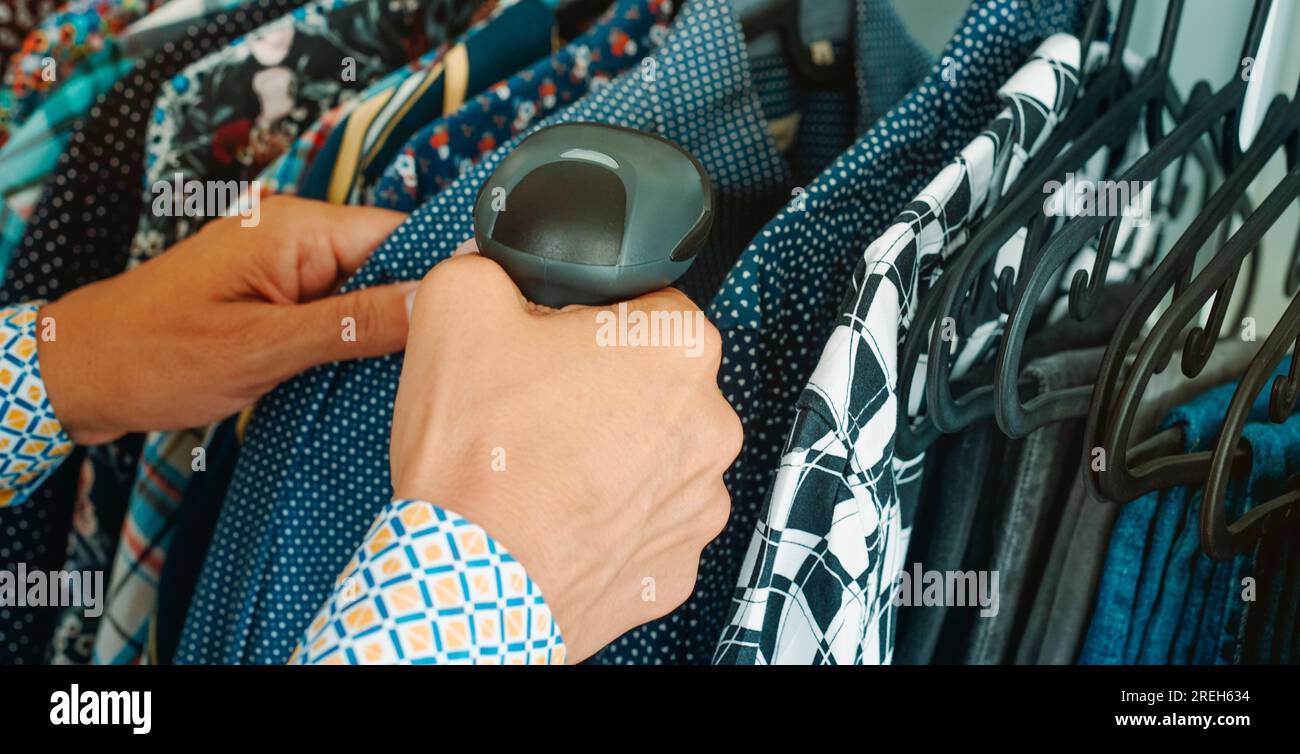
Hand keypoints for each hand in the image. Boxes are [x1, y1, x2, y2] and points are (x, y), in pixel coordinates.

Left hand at [37, 196, 414, 443]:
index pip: (402, 239)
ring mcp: (286, 265)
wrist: (80, 372)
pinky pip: (338, 309)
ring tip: (409, 379)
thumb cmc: (155, 355)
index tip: (478, 327)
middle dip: (417, 314)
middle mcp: (296, 236)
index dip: (443, 281)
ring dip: (385, 334)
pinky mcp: (277, 295)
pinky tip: (364, 377)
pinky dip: (354, 341)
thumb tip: (436, 303)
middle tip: (443, 370)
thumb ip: (353, 324)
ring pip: (368, 292)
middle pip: (391, 266)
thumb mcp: (263, 348)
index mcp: (296, 229)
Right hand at [390, 244, 739, 661]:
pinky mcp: (679, 567)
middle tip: (538, 406)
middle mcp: (713, 425)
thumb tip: (499, 269)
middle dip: (603, 386)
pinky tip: (559, 517)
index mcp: (679, 346)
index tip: (552, 343)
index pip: (646, 303)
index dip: (588, 318)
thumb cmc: (478, 455)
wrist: (469, 581)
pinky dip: (609, 519)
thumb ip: (490, 266)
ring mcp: (701, 504)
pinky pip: (646, 523)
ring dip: (611, 454)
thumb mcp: (457, 308)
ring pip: (654, 455)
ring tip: (543, 468)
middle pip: (655, 382)